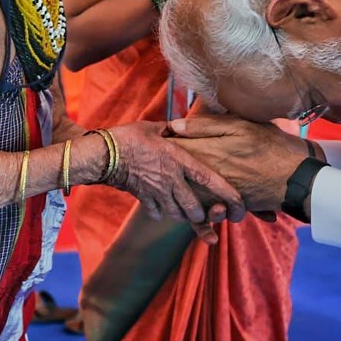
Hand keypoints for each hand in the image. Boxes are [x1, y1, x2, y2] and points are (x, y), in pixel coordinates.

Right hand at [101, 121, 245, 242]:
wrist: (102, 155)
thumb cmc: (128, 137)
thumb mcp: (154, 128)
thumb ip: (170, 130)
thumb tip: (179, 125)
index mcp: (178, 160)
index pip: (208, 178)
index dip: (226, 192)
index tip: (239, 202)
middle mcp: (171, 179)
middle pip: (194, 207)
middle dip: (202, 214)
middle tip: (206, 212)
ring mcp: (156, 192)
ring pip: (177, 214)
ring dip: (184, 215)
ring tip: (187, 212)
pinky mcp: (143, 199)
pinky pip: (157, 212)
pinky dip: (161, 212)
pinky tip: (162, 207)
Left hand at [165, 115, 311, 212]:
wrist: (298, 179)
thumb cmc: (272, 146)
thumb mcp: (242, 126)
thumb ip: (206, 125)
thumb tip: (173, 125)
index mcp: (208, 151)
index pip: (172, 146)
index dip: (161, 140)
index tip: (158, 135)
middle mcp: (206, 175)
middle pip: (173, 171)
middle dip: (166, 164)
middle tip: (162, 155)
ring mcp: (214, 194)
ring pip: (184, 191)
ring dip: (178, 184)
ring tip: (178, 175)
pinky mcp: (224, 207)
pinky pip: (202, 207)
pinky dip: (196, 200)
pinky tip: (199, 192)